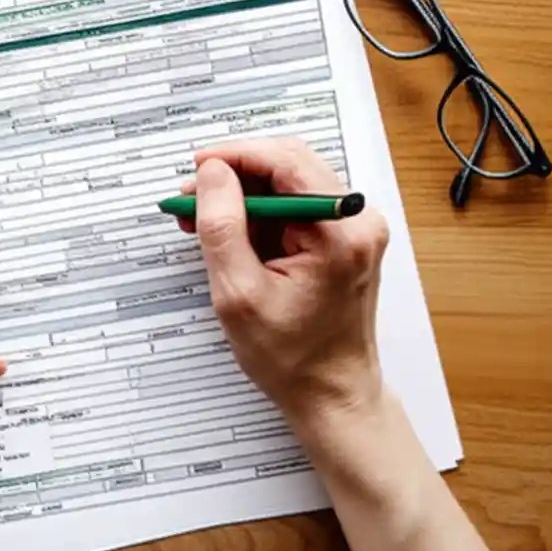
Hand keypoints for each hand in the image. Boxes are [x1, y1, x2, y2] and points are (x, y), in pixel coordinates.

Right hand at [180, 138, 389, 435]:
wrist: (331, 394)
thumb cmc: (294, 359)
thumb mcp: (239, 294)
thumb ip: (222, 227)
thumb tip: (213, 174)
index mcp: (341, 233)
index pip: (286, 162)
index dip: (235, 156)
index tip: (198, 167)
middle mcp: (358, 221)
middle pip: (289, 165)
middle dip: (235, 175)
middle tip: (193, 195)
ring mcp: (355, 229)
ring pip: (289, 184)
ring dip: (244, 195)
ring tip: (203, 219)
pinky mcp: (345, 238)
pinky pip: (296, 206)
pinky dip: (260, 213)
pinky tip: (231, 232)